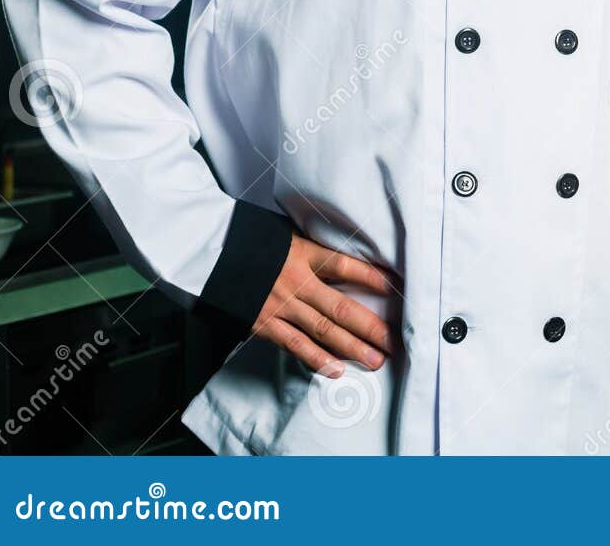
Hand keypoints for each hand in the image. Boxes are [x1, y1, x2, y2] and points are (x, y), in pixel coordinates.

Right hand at [253, 234, 396, 376]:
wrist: (213, 254)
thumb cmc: (257, 244)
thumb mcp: (291, 239)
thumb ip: (318, 254)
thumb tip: (352, 267)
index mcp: (304, 255)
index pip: (346, 266)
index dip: (372, 278)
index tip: (396, 289)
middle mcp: (296, 282)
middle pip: (341, 308)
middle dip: (371, 327)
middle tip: (394, 342)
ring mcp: (280, 305)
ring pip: (323, 331)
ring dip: (352, 348)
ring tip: (375, 360)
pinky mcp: (264, 323)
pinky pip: (295, 344)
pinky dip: (317, 358)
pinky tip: (336, 370)